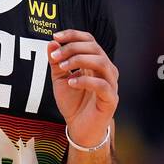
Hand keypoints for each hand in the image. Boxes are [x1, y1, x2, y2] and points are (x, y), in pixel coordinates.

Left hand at [48, 29, 117, 148]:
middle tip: (55, 56)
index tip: (55, 36)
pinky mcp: (111, 99)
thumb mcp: (59, 80)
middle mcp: (106, 70)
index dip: (74, 35)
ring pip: (102, 62)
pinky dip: (85, 81)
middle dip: (72, 48)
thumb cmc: (73, 103)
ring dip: (79, 61)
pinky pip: (102, 85)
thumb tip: (52, 42)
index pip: (89, 40)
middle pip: (95, 48)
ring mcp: (111, 84)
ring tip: (62, 67)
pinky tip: (71, 83)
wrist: (79, 128)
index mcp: (95, 62)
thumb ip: (56, 62)